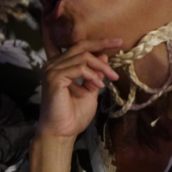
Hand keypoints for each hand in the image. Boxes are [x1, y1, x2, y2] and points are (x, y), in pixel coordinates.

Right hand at [37, 26, 120, 140]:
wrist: (62, 131)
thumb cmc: (73, 114)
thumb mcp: (90, 90)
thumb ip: (94, 73)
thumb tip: (103, 56)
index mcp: (59, 67)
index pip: (71, 46)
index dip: (90, 40)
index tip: (113, 40)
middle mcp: (52, 65)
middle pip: (79, 46)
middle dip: (101, 44)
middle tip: (119, 43)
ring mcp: (52, 70)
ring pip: (82, 56)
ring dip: (101, 66)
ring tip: (112, 77)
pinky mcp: (54, 78)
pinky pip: (79, 68)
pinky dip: (92, 75)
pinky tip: (98, 85)